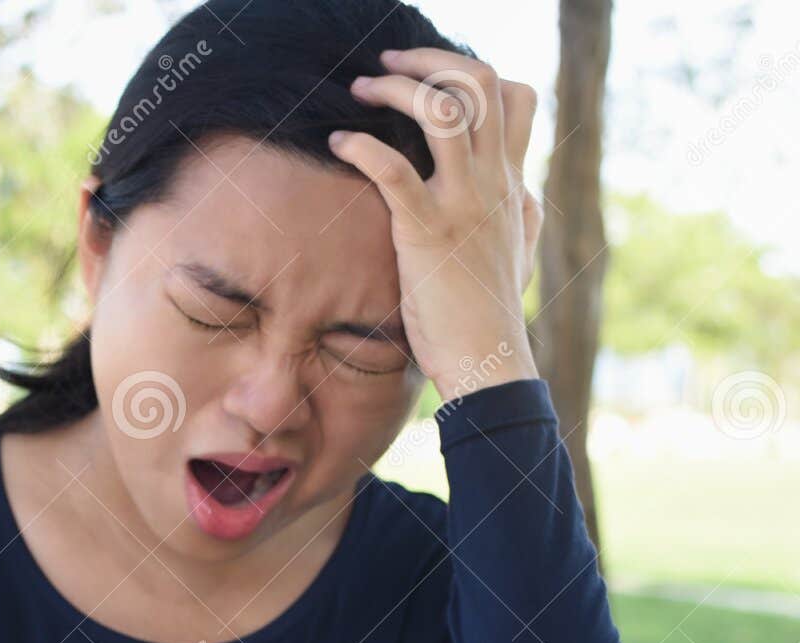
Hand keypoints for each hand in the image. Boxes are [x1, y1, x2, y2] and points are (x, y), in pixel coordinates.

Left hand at [332, 47, 543, 400]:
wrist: (488, 361)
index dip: (474, 71)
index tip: (432, 77)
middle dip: (431, 60)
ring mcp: (464, 203)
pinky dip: (361, 145)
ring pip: (443, 110)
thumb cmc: (492, 313)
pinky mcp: (426, 232)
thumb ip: (522, 212)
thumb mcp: (521, 251)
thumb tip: (525, 191)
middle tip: (387, 62)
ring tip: (359, 90)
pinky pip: (392, 168)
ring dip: (396, 88)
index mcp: (514, 182)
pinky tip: (338, 143)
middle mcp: (494, 182)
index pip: (516, 95)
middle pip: (480, 84)